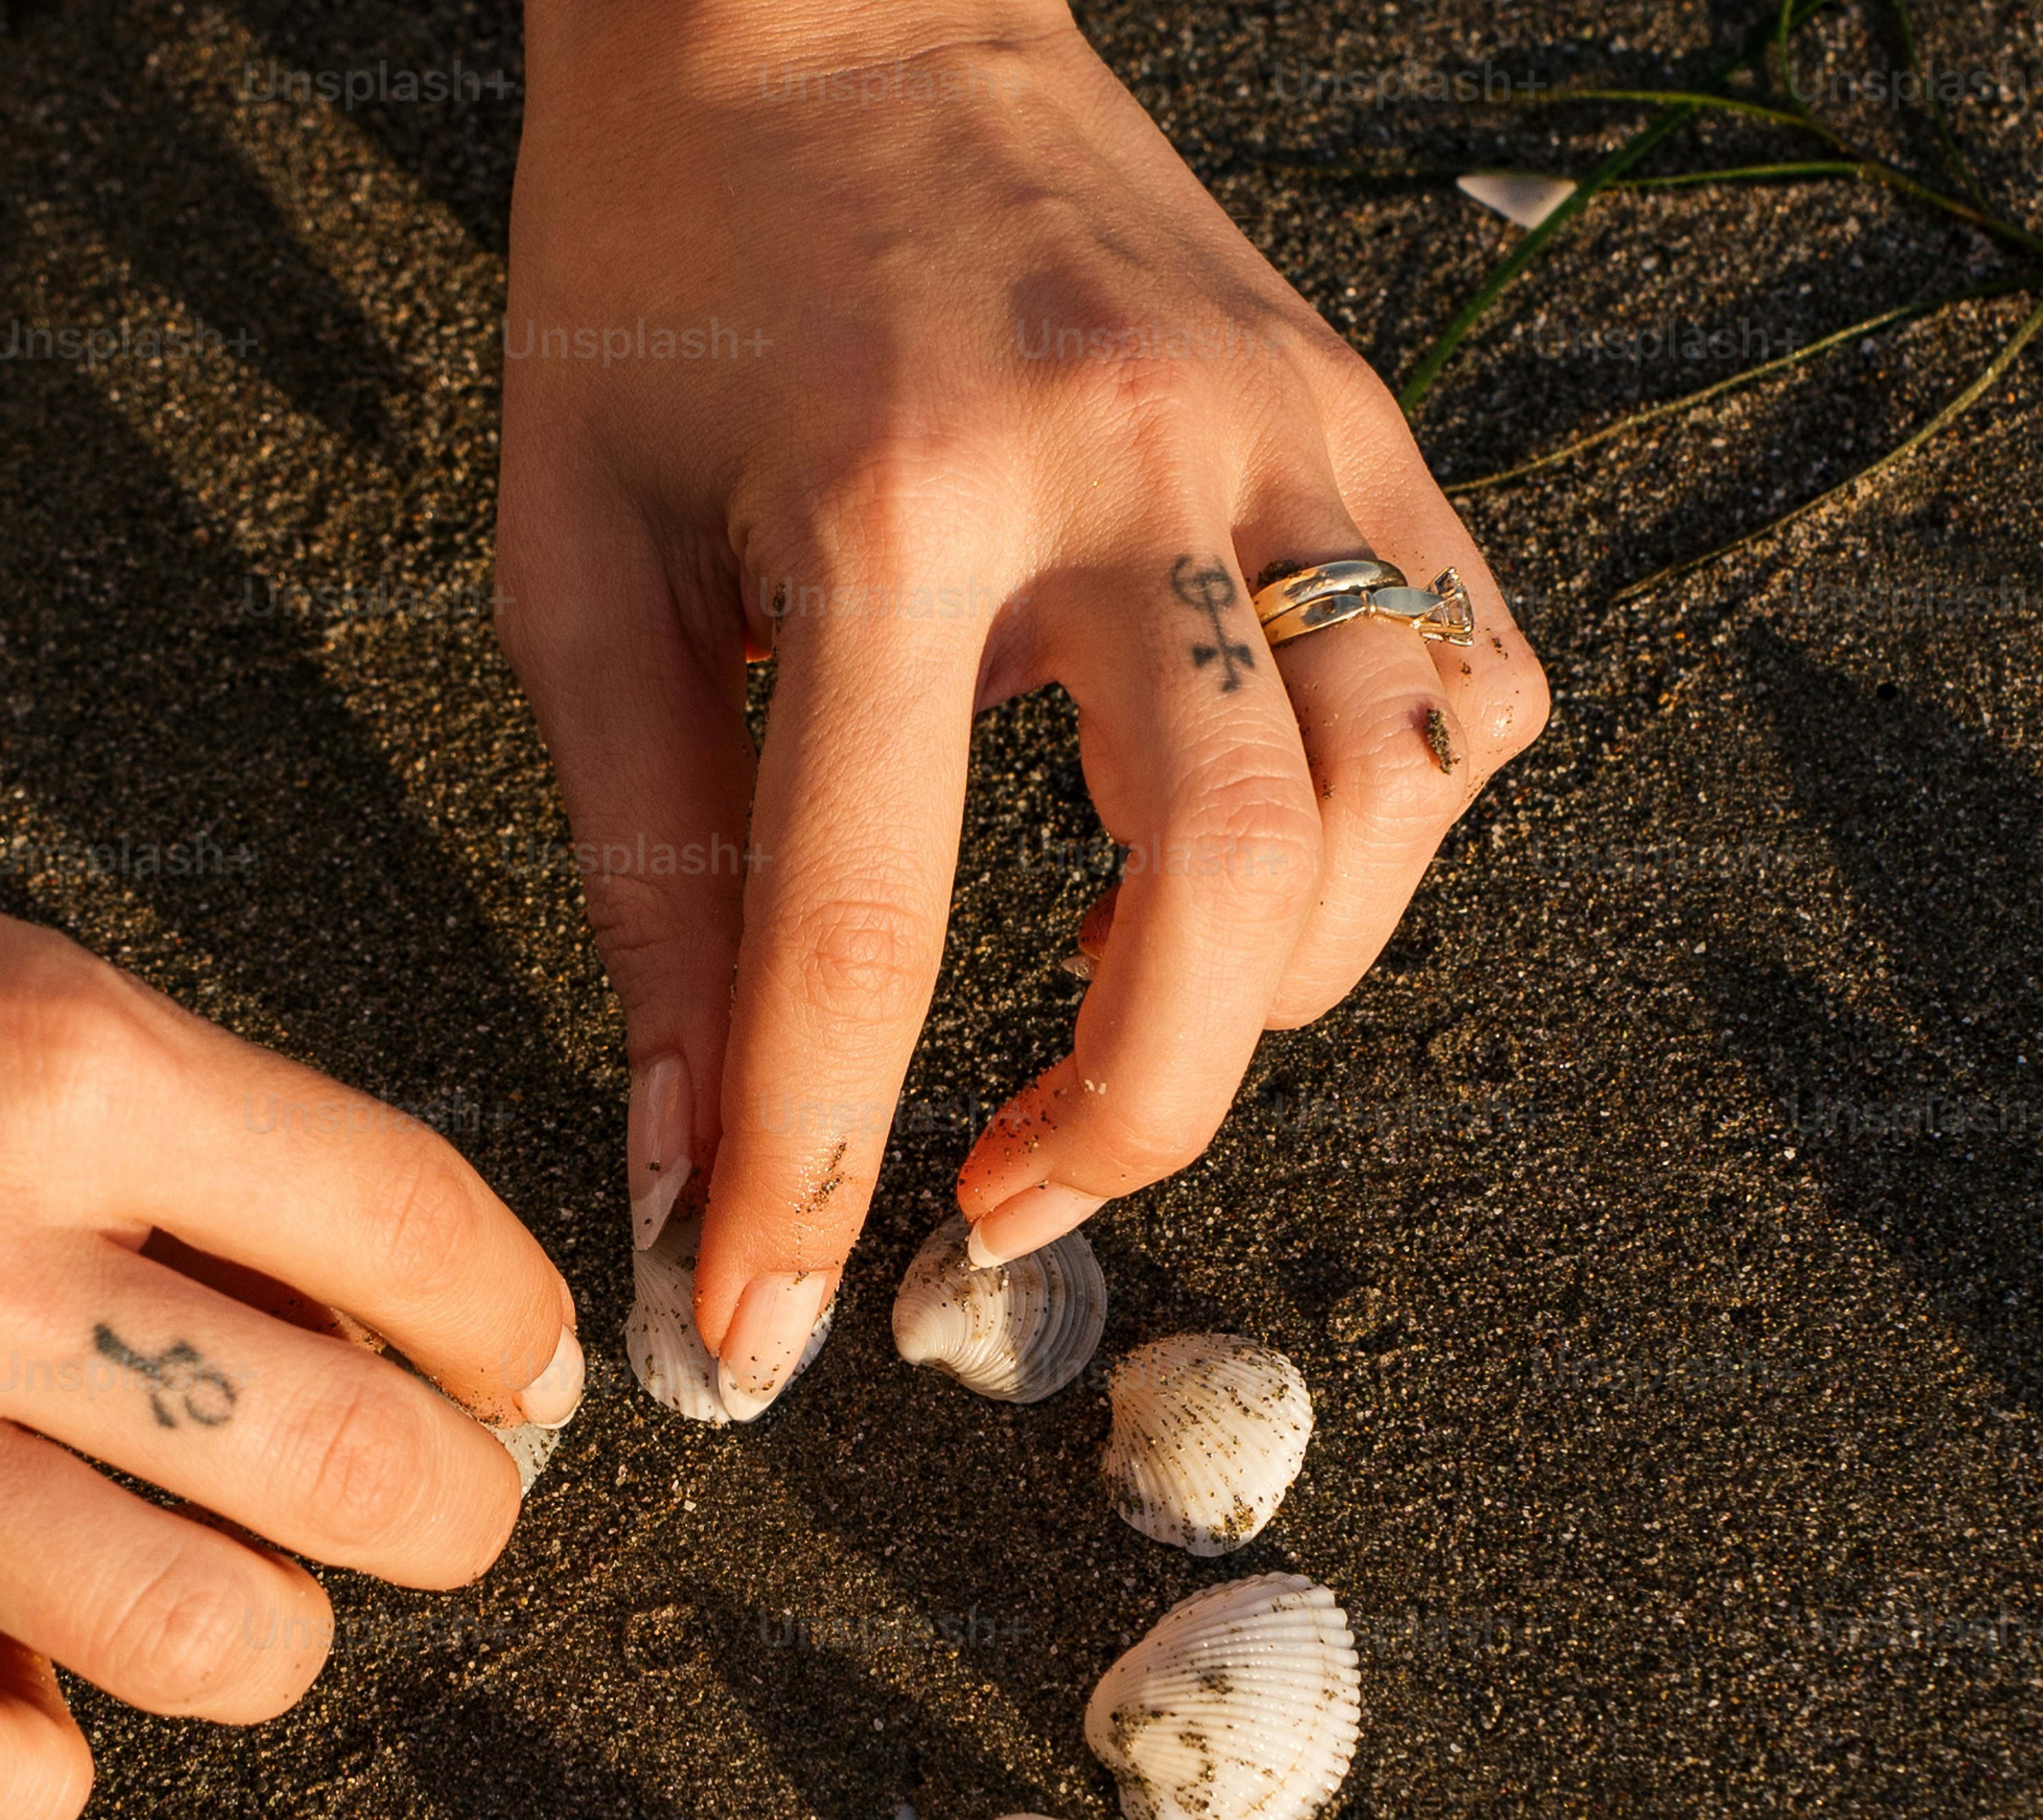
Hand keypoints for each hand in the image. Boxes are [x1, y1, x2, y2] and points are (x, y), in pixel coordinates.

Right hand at [0, 656, 582, 1819]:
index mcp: (59, 1060)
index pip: (423, 1236)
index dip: (520, 1329)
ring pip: (196, 1640)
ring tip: (227, 1591)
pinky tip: (31, 1710)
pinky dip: (25, 1774)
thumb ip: (159, 1123)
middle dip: (453, 1510)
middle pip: (359, 1475)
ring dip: (264, 1639)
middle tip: (417, 1500)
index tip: (514, 1369)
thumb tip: (338, 1312)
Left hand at [500, 1, 1545, 1395]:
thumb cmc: (667, 266)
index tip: (766, 1331)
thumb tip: (686, 1162)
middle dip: (1121, 1124)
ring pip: (1377, 822)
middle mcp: (1126, 470)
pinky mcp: (1375, 420)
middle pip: (1219, 902)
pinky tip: (1245, 849)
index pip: (861, 934)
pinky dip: (1382, 834)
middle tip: (998, 1202)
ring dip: (1256, 995)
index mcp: (885, 507)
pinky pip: (1463, 695)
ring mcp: (1288, 437)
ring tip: (1109, 1009)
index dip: (813, 1177)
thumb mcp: (578, 563)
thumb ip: (643, 871)